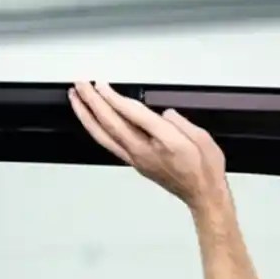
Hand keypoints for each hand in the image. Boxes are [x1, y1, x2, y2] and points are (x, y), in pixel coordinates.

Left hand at [69, 80, 228, 211]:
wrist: (202, 194)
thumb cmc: (203, 169)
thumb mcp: (200, 138)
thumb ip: (179, 121)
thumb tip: (164, 114)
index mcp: (161, 142)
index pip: (130, 114)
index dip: (113, 98)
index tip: (101, 85)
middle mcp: (143, 152)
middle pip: (110, 123)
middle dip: (92, 102)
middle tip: (80, 85)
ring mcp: (135, 158)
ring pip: (103, 135)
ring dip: (86, 116)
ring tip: (76, 100)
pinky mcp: (134, 162)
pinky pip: (108, 143)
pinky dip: (95, 129)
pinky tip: (91, 121)